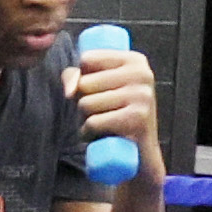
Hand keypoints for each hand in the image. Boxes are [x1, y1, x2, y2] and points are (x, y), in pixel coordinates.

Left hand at [64, 44, 161, 179]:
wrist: (138, 152)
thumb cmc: (113, 116)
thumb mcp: (97, 89)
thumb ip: (76, 76)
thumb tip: (69, 89)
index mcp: (134, 60)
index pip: (87, 59)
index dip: (81, 78)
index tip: (97, 91)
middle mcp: (142, 74)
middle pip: (84, 83)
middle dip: (84, 102)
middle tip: (103, 112)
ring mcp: (142, 95)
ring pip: (86, 103)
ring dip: (86, 119)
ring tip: (104, 123)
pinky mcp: (137, 118)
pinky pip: (93, 122)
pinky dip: (89, 133)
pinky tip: (102, 135)